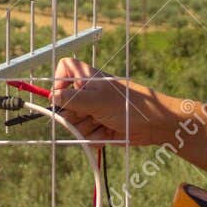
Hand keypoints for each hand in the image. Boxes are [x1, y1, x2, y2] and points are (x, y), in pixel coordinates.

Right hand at [50, 57, 166, 145]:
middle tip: (91, 114)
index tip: (60, 96)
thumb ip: (72, 99)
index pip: (65, 68)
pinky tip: (108, 133)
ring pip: (74, 124)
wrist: (153, 125)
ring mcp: (93, 112)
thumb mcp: (97, 100)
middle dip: (75, 115)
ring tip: (104, 123)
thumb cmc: (129, 105)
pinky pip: (85, 137)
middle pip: (64, 105)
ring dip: (88, 128)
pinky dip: (96, 138)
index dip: (59, 81)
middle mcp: (88, 94)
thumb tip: (52, 97)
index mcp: (88, 79)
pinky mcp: (98, 128)